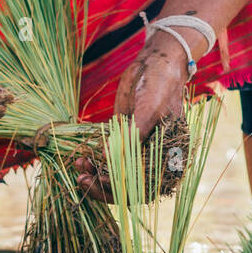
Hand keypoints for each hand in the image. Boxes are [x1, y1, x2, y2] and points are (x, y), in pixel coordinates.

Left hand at [76, 32, 189, 200]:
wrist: (156, 62)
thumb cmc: (160, 83)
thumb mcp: (149, 108)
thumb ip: (133, 135)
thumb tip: (109, 158)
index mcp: (172, 158)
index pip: (146, 188)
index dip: (123, 190)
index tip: (101, 179)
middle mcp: (155, 160)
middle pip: (128, 187)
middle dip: (103, 185)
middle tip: (82, 179)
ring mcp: (138, 151)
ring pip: (115, 176)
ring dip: (96, 175)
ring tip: (79, 165)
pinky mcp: (123, 141)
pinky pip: (108, 160)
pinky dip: (95, 162)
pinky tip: (81, 159)